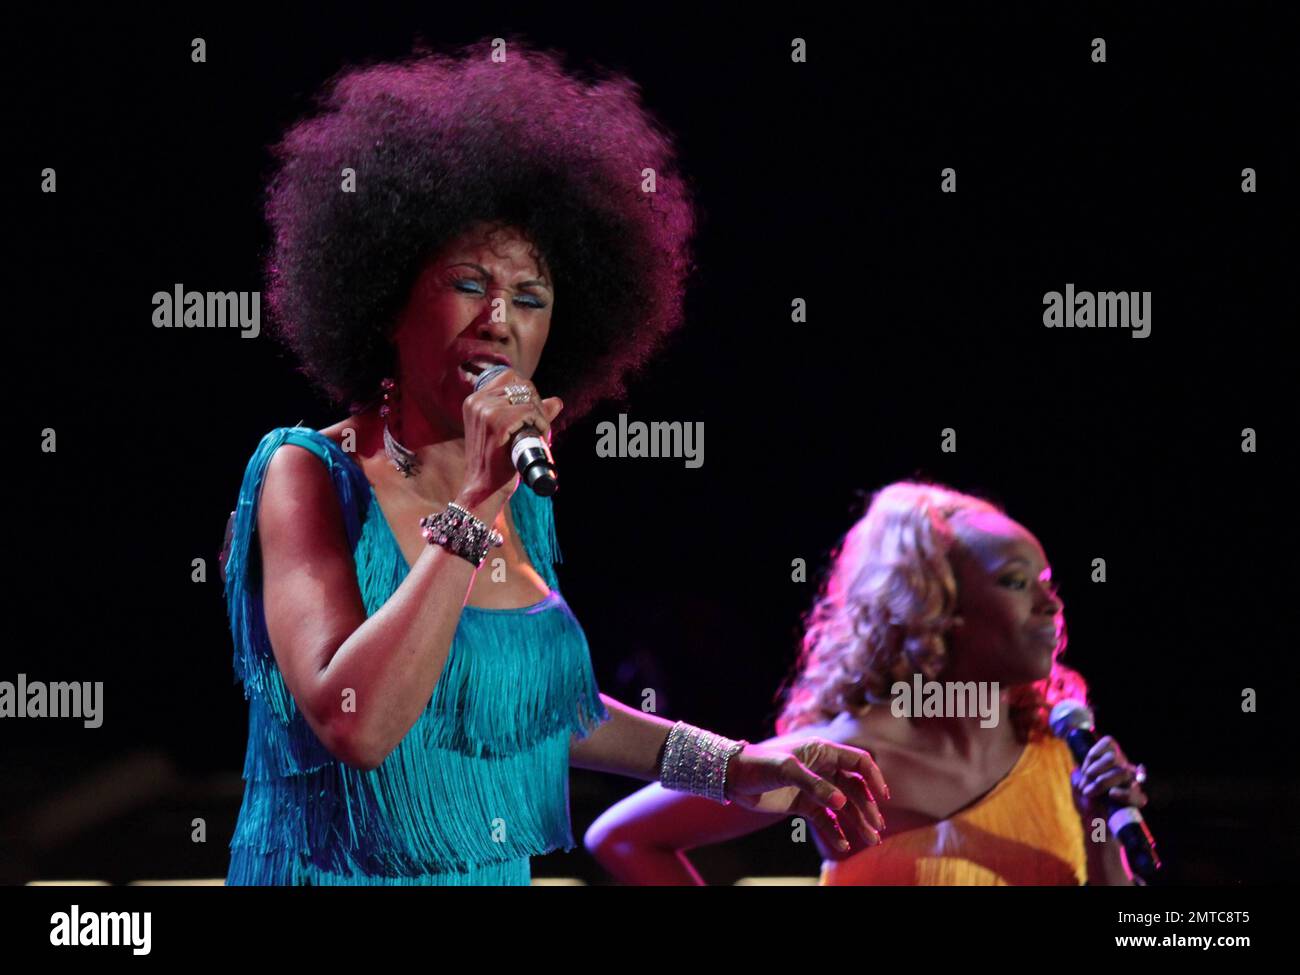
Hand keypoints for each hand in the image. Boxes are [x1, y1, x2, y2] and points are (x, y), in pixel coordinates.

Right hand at [459, 367, 562, 510]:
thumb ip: (531, 413)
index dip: (528, 393)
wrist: (484, 488)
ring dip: (540, 415)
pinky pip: (530, 411)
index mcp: (475, 400)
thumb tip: (557, 402)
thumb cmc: (496, 462)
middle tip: (539, 427)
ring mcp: (485, 411)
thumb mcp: (510, 432)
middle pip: (522, 385)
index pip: (510, 377)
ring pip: (528, 398)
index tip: (532, 414)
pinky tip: (539, 436)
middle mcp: (477, 401)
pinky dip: (541, 423)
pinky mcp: (497, 422)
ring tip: (538, 434)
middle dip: (537, 404)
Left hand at [725, 738, 889, 857]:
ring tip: (870, 840)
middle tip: (877, 828)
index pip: (859, 762)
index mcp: (823, 752)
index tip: (884, 798)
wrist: (732, 777)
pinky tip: (843, 846)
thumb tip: (842, 805)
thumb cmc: (758, 763)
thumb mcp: (786, 770)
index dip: (874, 778)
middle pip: (855, 788)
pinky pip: (825, 820)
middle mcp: (823, 769)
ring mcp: (814, 788)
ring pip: (843, 806)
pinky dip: (835, 832)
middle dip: (868, 808)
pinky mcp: (803, 804)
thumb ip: (814, 785)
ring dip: (857, 822)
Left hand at [1071, 734, 1147, 821]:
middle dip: (1094, 770)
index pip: (1109, 742)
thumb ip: (1079, 770)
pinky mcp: (1136, 800)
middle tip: (1084, 784)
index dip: (1093, 753)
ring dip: (1101, 782)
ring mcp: (1131, 784)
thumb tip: (1079, 768)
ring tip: (1089, 793)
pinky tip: (1111, 795)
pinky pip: (1135, 793)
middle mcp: (1123, 769)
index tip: (1084, 769)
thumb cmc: (1086, 803)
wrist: (1093, 826)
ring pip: (1122, 771)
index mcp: (1110, 762)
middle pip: (1113, 757)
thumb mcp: (1078, 782)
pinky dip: (1122, 793)